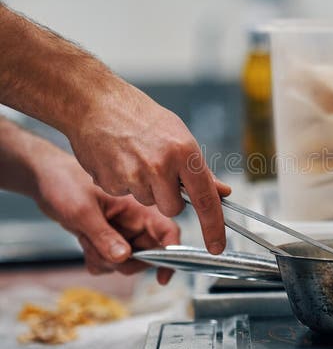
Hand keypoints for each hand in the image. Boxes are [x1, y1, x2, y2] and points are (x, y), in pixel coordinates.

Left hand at [34, 152, 180, 283]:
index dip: (172, 255)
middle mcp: (135, 220)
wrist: (46, 179)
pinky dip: (98, 261)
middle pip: (149, 255)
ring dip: (107, 261)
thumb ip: (104, 236)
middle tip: (103, 253)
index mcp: (139, 207)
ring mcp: (123, 231)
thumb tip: (124, 259)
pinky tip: (84, 244)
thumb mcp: (83, 211)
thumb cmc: (65, 183)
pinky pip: (112, 263)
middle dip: (125, 262)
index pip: (167, 232)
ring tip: (88, 242)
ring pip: (128, 262)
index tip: (163, 276)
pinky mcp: (110, 239)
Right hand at [69, 82, 230, 253]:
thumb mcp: (178, 135)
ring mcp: (135, 175)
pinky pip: (124, 195)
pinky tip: (117, 160)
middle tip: (157, 172)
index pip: (206, 199)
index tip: (217, 246)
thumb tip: (221, 192)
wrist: (95, 103)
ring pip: (148, 202)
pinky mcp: (111, 182)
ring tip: (134, 158)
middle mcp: (162, 165)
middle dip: (167, 198)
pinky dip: (122, 182)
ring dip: (143, 188)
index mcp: (184, 152)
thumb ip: (197, 169)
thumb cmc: (138, 115)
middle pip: (173, 209)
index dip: (214, 227)